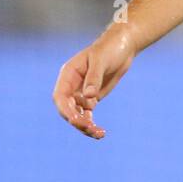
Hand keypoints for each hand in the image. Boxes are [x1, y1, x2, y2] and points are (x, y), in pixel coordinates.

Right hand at [52, 24, 136, 139]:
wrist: (122, 48)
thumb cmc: (109, 49)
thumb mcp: (101, 61)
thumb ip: (94, 78)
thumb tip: (89, 97)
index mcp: (68, 74)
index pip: (60, 96)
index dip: (65, 109)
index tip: (75, 119)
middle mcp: (72, 86)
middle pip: (66, 109)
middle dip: (76, 120)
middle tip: (89, 128)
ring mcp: (81, 94)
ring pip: (77, 116)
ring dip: (84, 127)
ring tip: (98, 133)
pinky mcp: (91, 99)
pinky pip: (87, 116)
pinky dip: (92, 126)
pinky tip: (101, 133)